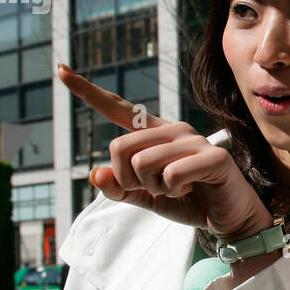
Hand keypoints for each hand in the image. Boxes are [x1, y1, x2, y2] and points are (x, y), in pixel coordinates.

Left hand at [58, 63, 271, 240]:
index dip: (87, 90)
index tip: (60, 70)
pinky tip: (191, 189)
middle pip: (119, 147)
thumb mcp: (147, 198)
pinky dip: (174, 191)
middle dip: (129, 180)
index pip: (118, 109)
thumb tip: (95, 174)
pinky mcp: (212, 157)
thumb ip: (120, 188)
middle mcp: (173, 130)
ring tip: (176, 190)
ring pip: (142, 162)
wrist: (228, 220)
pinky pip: (171, 173)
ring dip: (154, 188)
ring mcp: (193, 140)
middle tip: (154, 190)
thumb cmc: (191, 202)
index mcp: (155, 134)